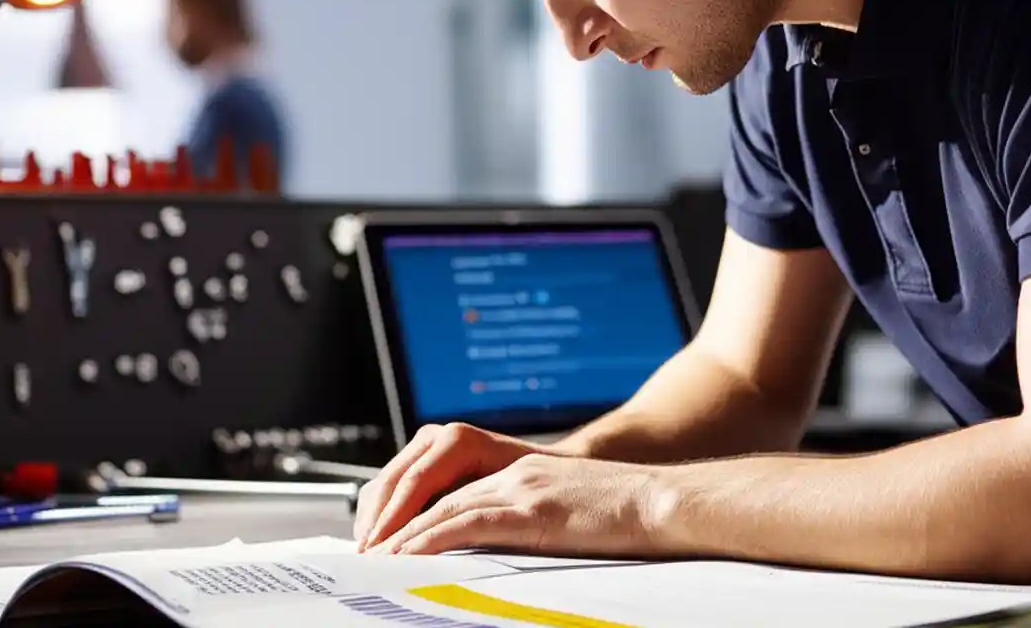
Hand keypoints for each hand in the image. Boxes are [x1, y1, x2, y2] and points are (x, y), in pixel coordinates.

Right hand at [355, 423, 566, 550]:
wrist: (548, 467)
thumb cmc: (535, 483)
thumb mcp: (509, 495)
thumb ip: (471, 511)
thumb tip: (438, 538)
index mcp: (457, 441)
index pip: (415, 482)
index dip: (395, 517)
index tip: (382, 547)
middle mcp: (436, 438)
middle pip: (392, 482)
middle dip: (377, 522)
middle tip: (366, 556)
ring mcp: (424, 447)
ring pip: (384, 484)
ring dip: (373, 519)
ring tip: (368, 552)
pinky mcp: (417, 461)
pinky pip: (388, 486)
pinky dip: (380, 513)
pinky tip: (378, 539)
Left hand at [368, 454, 665, 556]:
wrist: (666, 500)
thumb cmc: (629, 515)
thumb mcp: (570, 514)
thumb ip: (534, 522)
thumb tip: (506, 549)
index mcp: (521, 472)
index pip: (450, 486)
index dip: (411, 508)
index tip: (385, 536)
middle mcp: (514, 473)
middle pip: (435, 489)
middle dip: (392, 518)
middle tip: (365, 548)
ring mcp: (521, 488)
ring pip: (442, 506)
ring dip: (401, 533)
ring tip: (373, 558)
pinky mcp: (532, 510)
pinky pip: (466, 523)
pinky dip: (430, 540)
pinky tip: (408, 556)